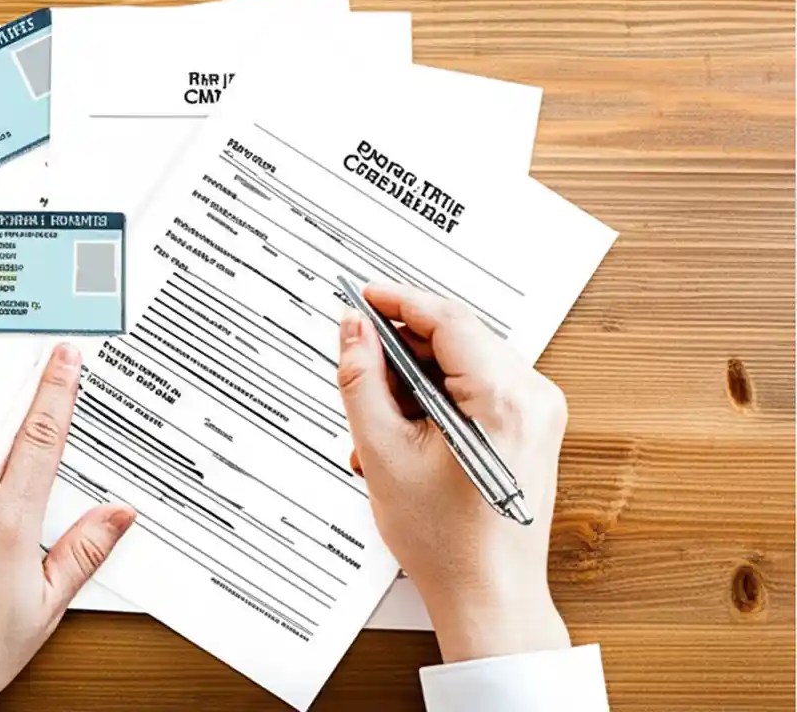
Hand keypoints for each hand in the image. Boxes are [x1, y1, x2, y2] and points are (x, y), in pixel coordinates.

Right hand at [336, 282, 569, 662]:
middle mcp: (534, 398)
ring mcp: (539, 413)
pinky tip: (405, 432)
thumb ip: (362, 380)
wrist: (488, 594)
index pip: (447, 319)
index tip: (363, 297)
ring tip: (379, 423)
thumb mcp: (384, 452)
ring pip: (463, 364)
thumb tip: (353, 332)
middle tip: (358, 367)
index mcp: (505, 399)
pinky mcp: (532, 427)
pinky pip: (478, 388)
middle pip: (456, 339)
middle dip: (401, 351)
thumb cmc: (449, 543)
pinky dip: (437, 398)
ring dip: (415, 379)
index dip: (397, 301)